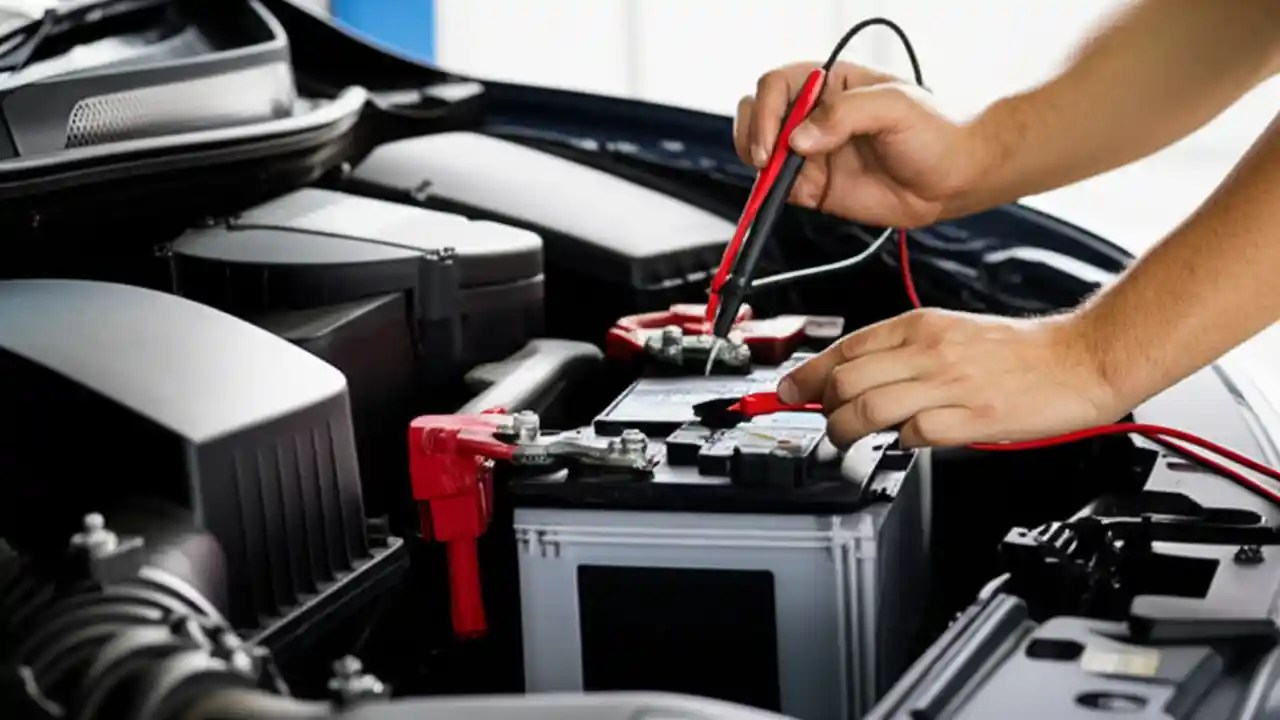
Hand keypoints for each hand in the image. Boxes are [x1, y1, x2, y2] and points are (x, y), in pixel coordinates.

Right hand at [733, 62, 988, 226]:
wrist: (953, 180)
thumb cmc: (935, 133)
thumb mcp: (895, 107)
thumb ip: (846, 115)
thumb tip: (800, 139)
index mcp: (829, 84)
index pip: (778, 85)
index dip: (769, 110)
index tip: (779, 140)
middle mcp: (813, 116)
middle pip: (759, 114)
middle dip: (753, 134)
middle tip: (767, 159)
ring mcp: (810, 153)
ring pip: (760, 151)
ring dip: (758, 164)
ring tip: (773, 178)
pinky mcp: (813, 187)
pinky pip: (777, 189)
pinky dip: (769, 194)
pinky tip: (782, 196)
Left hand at [775, 308, 1125, 447]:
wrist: (1079, 360)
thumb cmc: (1018, 353)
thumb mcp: (951, 334)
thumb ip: (904, 353)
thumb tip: (855, 376)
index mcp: (922, 326)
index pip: (846, 348)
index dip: (807, 373)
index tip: (788, 391)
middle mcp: (930, 350)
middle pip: (846, 379)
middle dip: (821, 406)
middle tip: (820, 422)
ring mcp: (950, 384)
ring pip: (869, 406)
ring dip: (846, 430)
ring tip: (846, 439)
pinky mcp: (972, 416)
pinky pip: (915, 433)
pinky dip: (900, 441)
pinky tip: (904, 441)